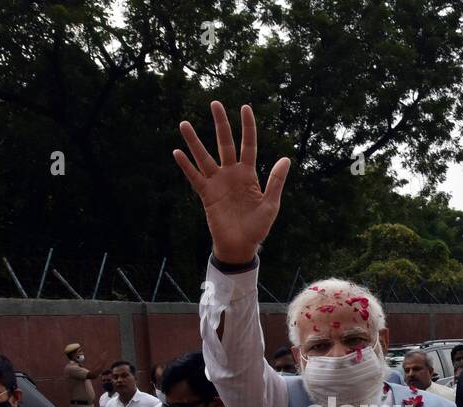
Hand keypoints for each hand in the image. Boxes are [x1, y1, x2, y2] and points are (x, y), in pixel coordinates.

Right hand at [174, 102, 290, 264]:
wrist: (241, 246)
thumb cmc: (258, 227)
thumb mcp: (271, 204)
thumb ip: (275, 181)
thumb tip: (285, 158)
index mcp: (249, 174)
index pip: (248, 145)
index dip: (247, 127)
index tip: (245, 107)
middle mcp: (231, 174)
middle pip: (225, 143)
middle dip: (220, 124)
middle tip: (215, 103)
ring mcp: (217, 183)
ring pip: (204, 157)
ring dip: (194, 141)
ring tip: (184, 123)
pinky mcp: (206, 195)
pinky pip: (195, 177)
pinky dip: (186, 166)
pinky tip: (177, 152)